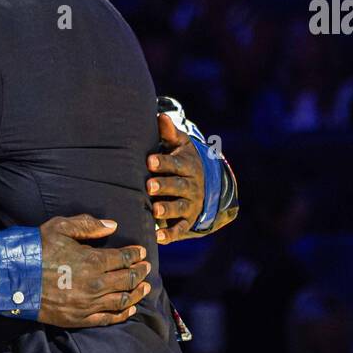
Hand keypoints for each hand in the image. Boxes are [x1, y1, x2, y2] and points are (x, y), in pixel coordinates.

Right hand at [37, 214, 151, 327]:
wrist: (13, 277)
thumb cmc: (36, 249)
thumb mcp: (60, 227)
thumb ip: (88, 225)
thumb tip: (112, 226)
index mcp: (93, 261)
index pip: (124, 258)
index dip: (135, 255)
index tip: (141, 253)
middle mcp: (96, 284)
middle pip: (127, 279)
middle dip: (140, 272)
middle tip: (146, 269)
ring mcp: (88, 304)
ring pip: (122, 300)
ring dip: (137, 293)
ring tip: (144, 288)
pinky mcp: (79, 318)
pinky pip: (108, 318)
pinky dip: (123, 314)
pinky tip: (130, 309)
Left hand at [147, 113, 204, 244]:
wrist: (203, 182)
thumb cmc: (182, 160)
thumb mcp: (179, 145)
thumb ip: (169, 134)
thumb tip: (161, 116)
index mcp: (188, 165)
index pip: (176, 164)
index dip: (163, 163)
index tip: (149, 161)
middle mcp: (191, 185)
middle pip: (178, 186)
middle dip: (164, 186)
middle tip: (149, 186)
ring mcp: (190, 204)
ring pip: (179, 207)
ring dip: (167, 209)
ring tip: (154, 211)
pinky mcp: (187, 220)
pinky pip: (180, 228)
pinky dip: (170, 234)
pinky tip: (158, 237)